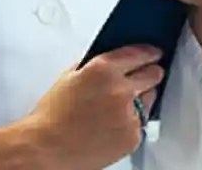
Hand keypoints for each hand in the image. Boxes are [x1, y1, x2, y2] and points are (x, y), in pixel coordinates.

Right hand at [14, 45, 163, 169]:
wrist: (47, 149)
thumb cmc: (52, 117)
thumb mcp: (70, 77)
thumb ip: (95, 64)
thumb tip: (115, 60)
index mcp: (103, 69)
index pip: (140, 53)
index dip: (150, 52)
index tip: (154, 53)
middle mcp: (121, 90)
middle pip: (153, 74)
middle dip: (151, 73)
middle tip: (147, 75)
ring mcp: (129, 114)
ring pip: (150, 99)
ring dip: (141, 98)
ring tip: (119, 106)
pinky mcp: (133, 136)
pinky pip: (141, 123)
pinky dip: (132, 122)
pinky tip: (114, 124)